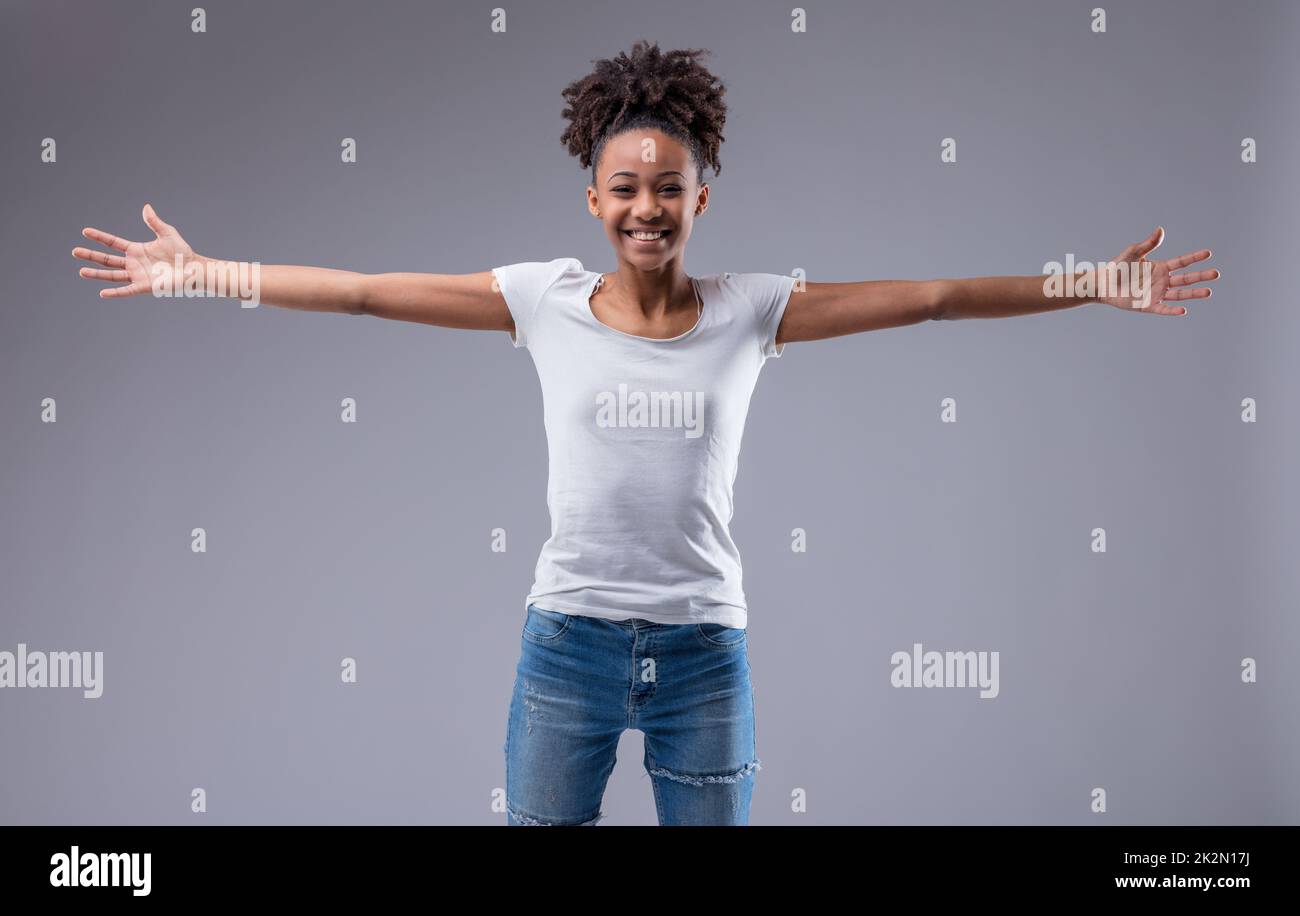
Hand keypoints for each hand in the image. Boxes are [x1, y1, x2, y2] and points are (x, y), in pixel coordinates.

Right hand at [72, 204, 200, 297]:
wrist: (194, 269)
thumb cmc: (182, 252)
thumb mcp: (167, 233)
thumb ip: (154, 222)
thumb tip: (146, 207)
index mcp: (136, 250)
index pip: (113, 243)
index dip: (99, 237)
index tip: (85, 231)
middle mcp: (134, 263)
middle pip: (107, 259)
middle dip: (91, 255)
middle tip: (74, 251)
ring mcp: (138, 275)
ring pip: (112, 275)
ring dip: (97, 274)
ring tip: (81, 271)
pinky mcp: (145, 287)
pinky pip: (127, 290)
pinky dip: (116, 292)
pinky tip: (103, 292)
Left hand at [1097, 226, 1218, 315]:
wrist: (1103, 284)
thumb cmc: (1117, 266)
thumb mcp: (1133, 252)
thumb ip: (1148, 244)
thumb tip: (1161, 229)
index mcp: (1161, 267)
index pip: (1182, 262)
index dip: (1195, 258)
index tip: (1209, 253)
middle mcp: (1162, 281)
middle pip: (1186, 279)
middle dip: (1201, 276)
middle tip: (1216, 274)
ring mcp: (1156, 294)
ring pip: (1179, 294)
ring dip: (1193, 293)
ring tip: (1208, 292)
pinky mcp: (1148, 306)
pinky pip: (1163, 308)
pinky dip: (1173, 310)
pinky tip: (1184, 310)